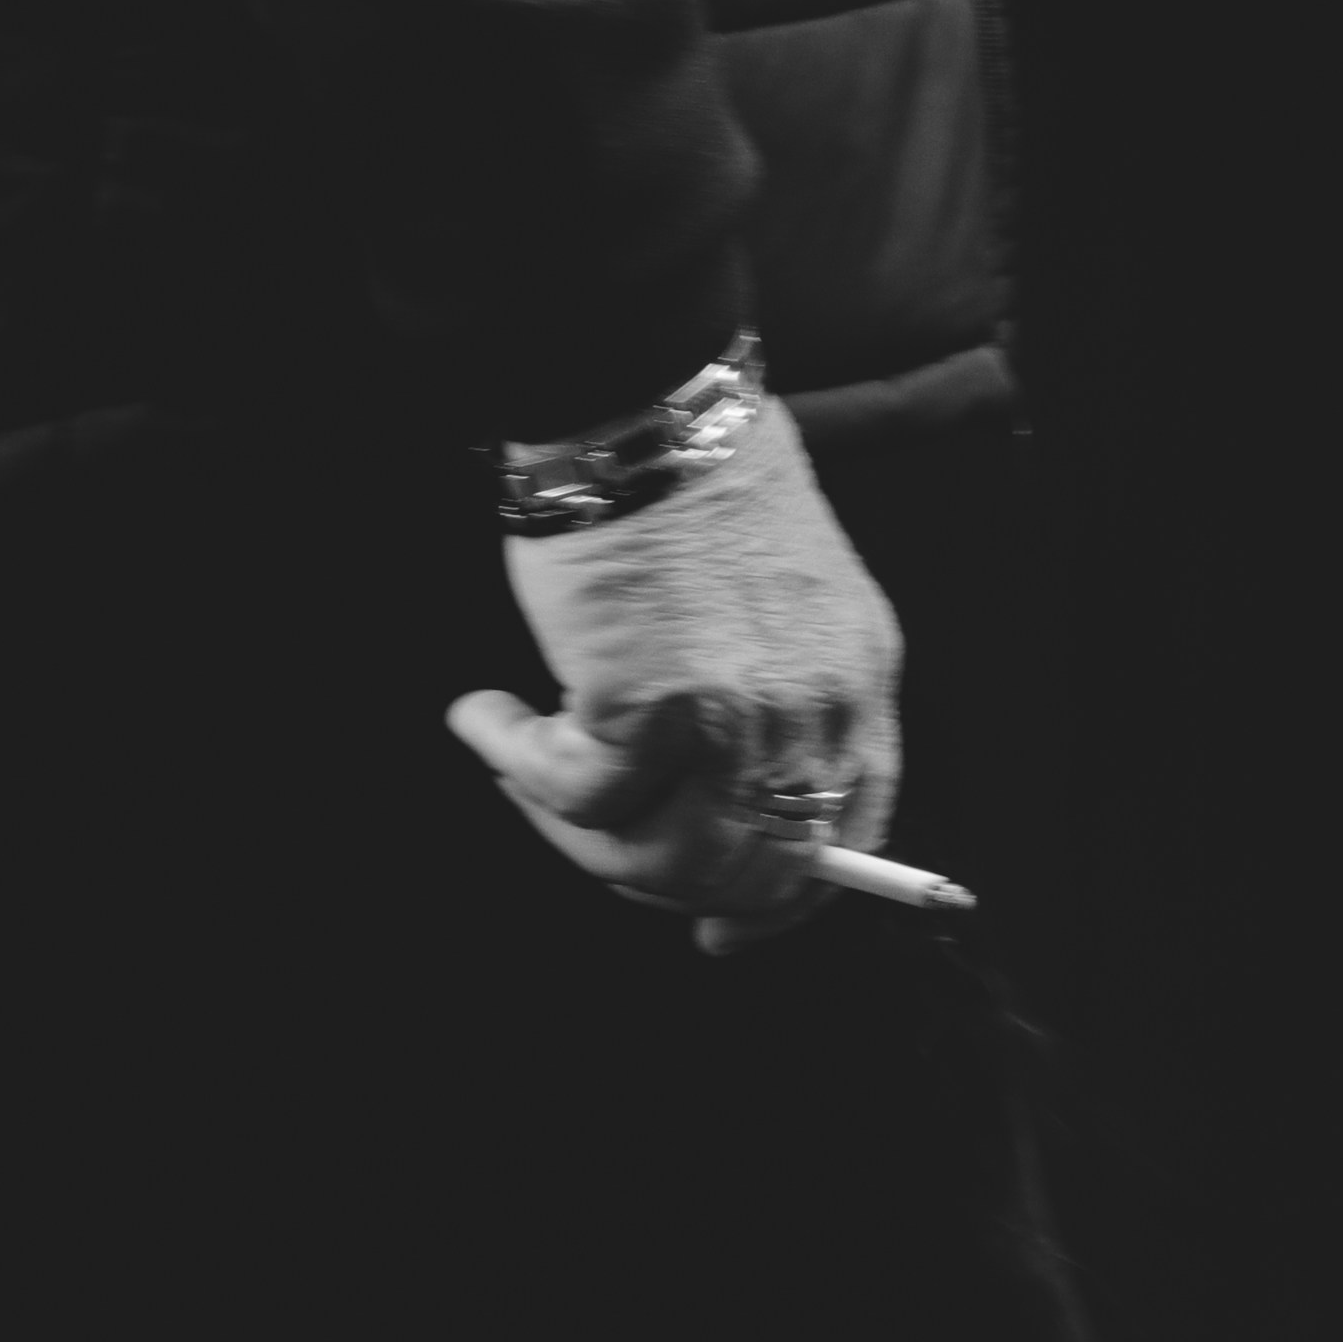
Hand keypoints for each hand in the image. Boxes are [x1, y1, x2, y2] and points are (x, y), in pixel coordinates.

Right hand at [443, 395, 900, 955]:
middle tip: (585, 840)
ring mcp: (733, 718)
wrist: (639, 410)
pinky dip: (513, 765)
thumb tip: (720, 796)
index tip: (724, 930)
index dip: (784, 900)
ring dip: (572, 831)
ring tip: (523, 769)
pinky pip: (571, 795)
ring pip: (654, 855)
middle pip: (744, 868)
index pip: (849, 835)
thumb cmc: (691, 481)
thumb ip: (780, 692)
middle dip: (654, 877)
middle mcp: (811, 712)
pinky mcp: (644, 707)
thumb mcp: (786, 597)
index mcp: (857, 681)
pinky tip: (485, 718)